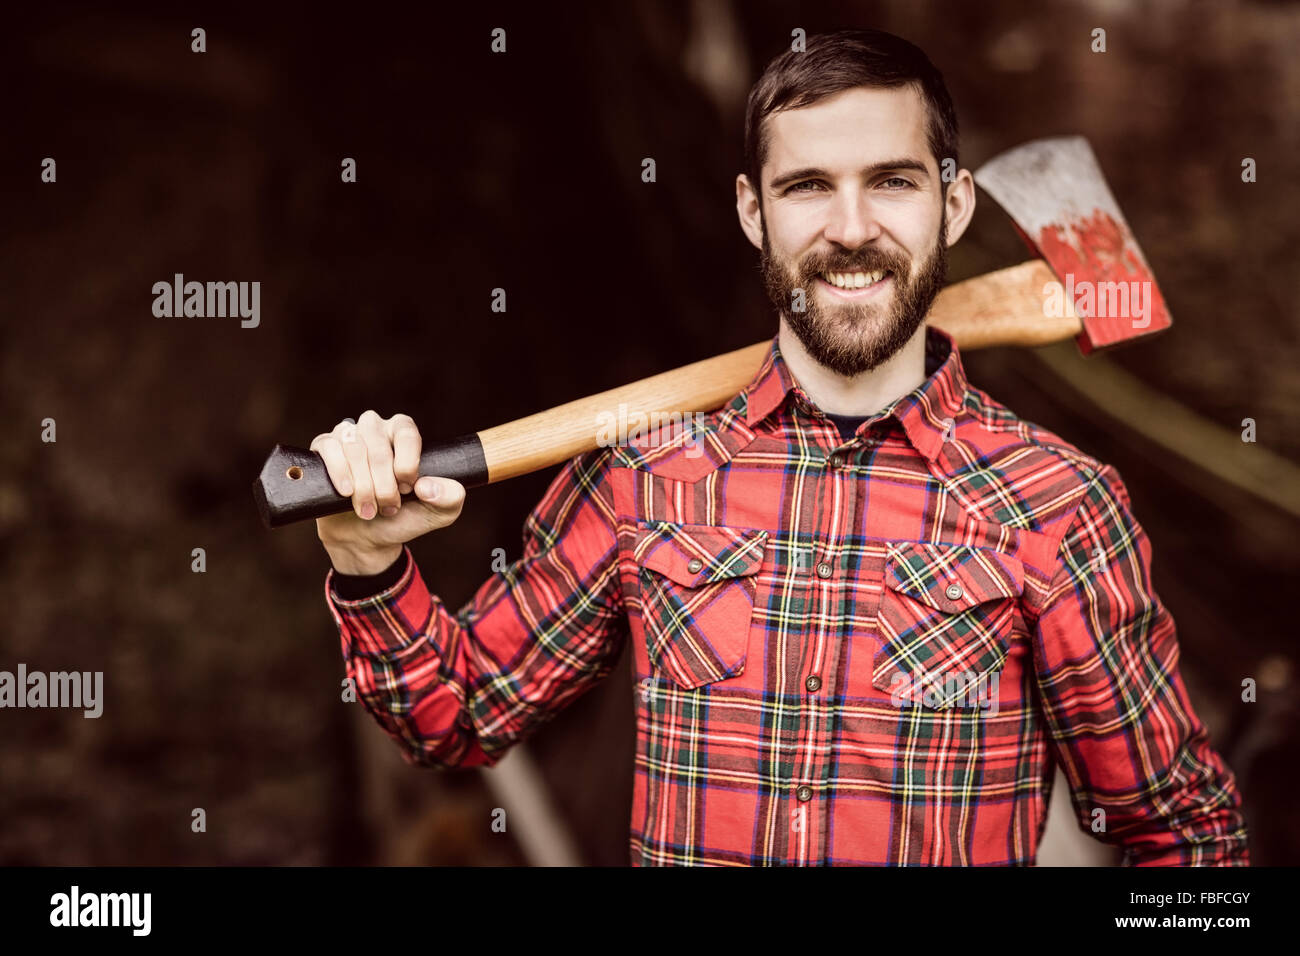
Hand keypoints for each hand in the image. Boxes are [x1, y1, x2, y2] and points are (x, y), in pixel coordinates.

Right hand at [310, 410, 465, 572]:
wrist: (366, 538)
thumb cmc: (404, 518)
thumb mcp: (439, 513)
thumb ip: (450, 497)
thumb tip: (426, 486)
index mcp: (404, 432)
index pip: (406, 433)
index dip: (407, 464)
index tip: (407, 489)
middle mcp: (376, 428)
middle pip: (378, 447)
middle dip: (384, 485)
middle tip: (388, 507)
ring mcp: (348, 436)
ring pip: (354, 449)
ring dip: (363, 486)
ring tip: (369, 509)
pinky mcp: (324, 448)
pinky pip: (329, 448)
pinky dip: (339, 473)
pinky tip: (346, 493)